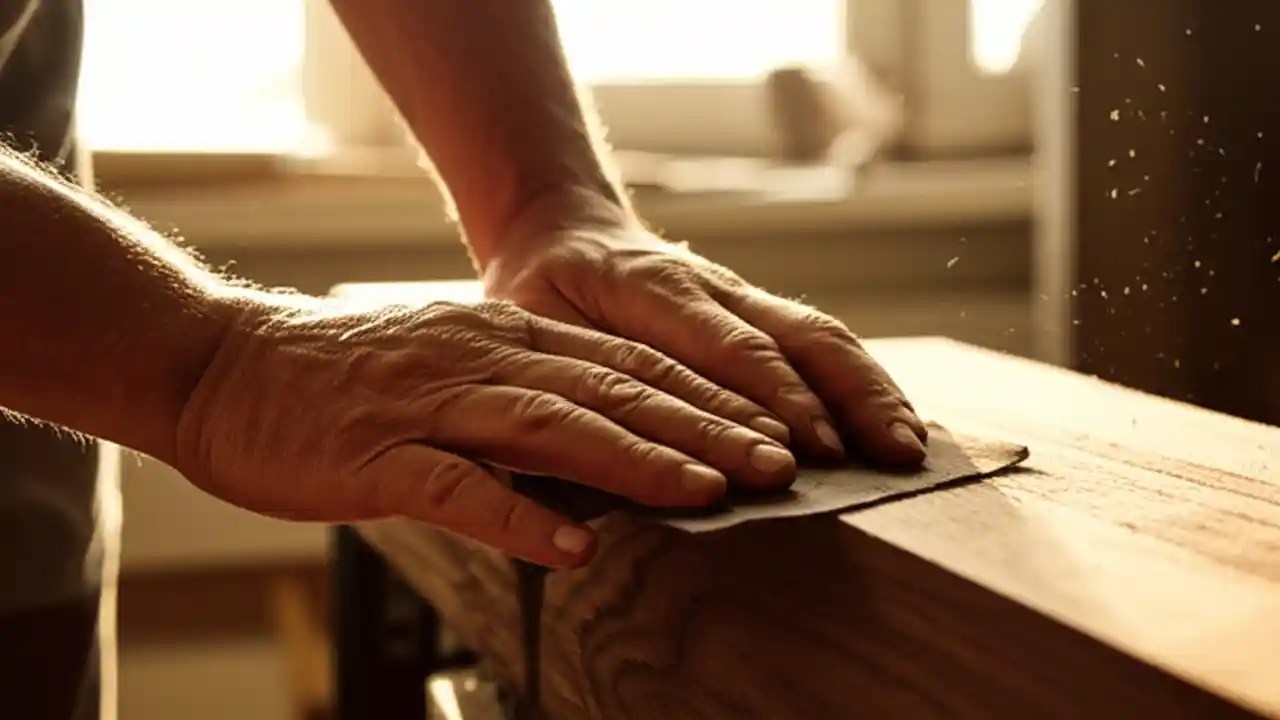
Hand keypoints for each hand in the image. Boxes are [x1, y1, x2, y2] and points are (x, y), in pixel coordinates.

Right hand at [174, 298, 793, 566]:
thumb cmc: (340, 380)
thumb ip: (523, 393)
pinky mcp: (379, 454)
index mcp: (503, 335)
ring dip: (636, 459)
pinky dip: (520, 514)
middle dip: (701, 425)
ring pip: (554, 424)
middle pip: (611, 388)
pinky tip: (575, 543)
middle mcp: (481, 357)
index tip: (769, 426)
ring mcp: (431, 403)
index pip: (626, 362)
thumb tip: (602, 441)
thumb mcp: (449, 367)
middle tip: (775, 460)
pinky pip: (459, 487)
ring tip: (707, 491)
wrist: (225, 367)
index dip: (705, 394)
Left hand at [482, 195, 928, 466]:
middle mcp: (711, 286)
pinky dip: (862, 382)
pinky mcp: (756, 310)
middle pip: (796, 335)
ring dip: (871, 391)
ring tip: (910, 448)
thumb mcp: (528, 322)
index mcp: (651, 287)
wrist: (562, 231)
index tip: (803, 452)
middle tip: (888, 455)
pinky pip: (819, 341)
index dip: (769, 398)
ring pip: (820, 334)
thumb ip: (565, 367)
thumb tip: (600, 441)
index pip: (726, 345)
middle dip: (848, 397)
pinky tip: (893, 424)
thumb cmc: (539, 293)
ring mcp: (741, 295)